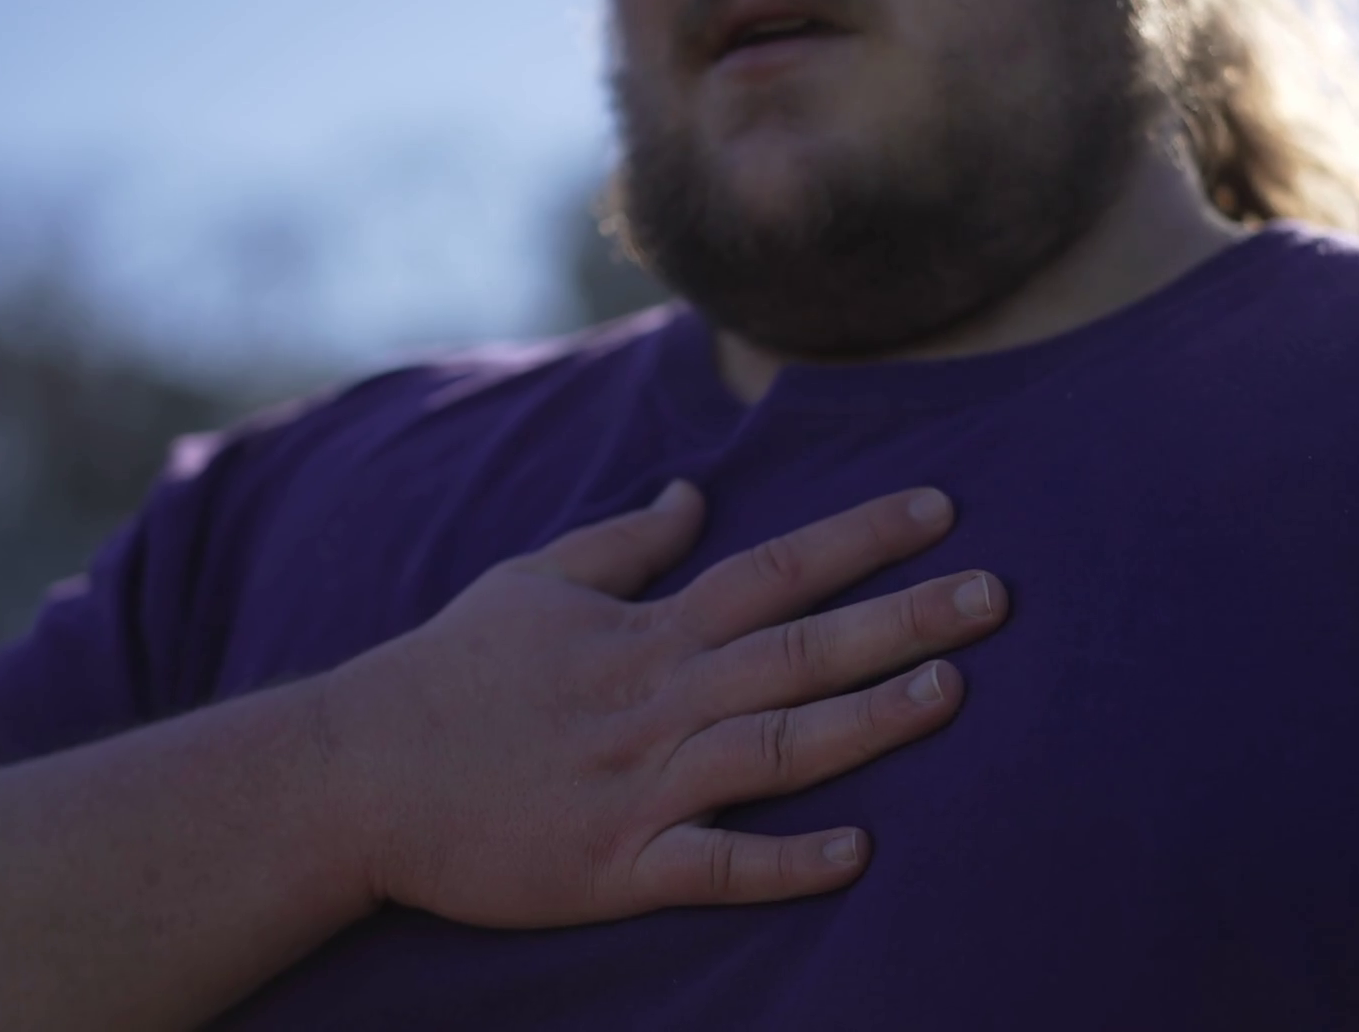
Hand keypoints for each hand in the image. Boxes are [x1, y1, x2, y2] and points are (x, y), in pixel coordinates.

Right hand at [319, 481, 1007, 928]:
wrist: (363, 773)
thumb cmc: (451, 671)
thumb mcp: (534, 579)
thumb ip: (624, 540)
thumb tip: (694, 493)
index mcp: (645, 629)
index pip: (774, 569)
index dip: (861, 538)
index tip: (941, 510)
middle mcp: (658, 698)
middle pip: (799, 651)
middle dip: (902, 620)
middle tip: (995, 596)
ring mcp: (642, 784)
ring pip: (774, 748)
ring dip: (866, 722)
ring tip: (952, 694)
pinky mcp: (617, 865)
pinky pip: (715, 866)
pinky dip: (784, 862)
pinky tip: (856, 854)